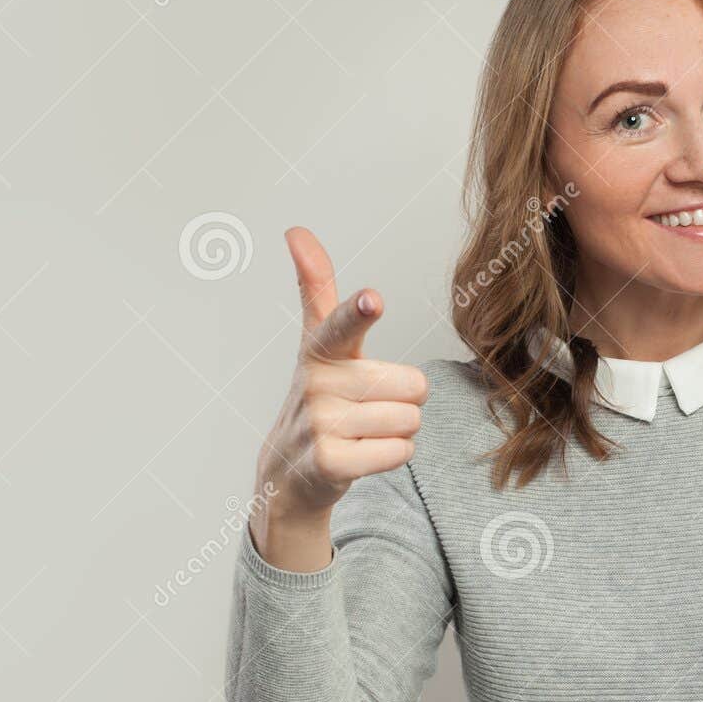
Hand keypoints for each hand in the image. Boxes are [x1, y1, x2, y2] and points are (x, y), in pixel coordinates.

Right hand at [254, 227, 428, 518]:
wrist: (290, 470)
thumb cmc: (319, 399)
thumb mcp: (317, 344)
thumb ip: (316, 288)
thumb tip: (296, 231)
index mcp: (320, 351)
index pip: (341, 324)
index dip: (359, 312)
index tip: (371, 298)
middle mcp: (317, 385)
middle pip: (412, 385)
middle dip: (404, 400)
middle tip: (369, 408)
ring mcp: (320, 426)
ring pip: (410, 420)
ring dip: (399, 430)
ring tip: (364, 432)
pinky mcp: (331, 464)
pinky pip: (400, 452)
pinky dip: (393, 455)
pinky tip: (363, 455)